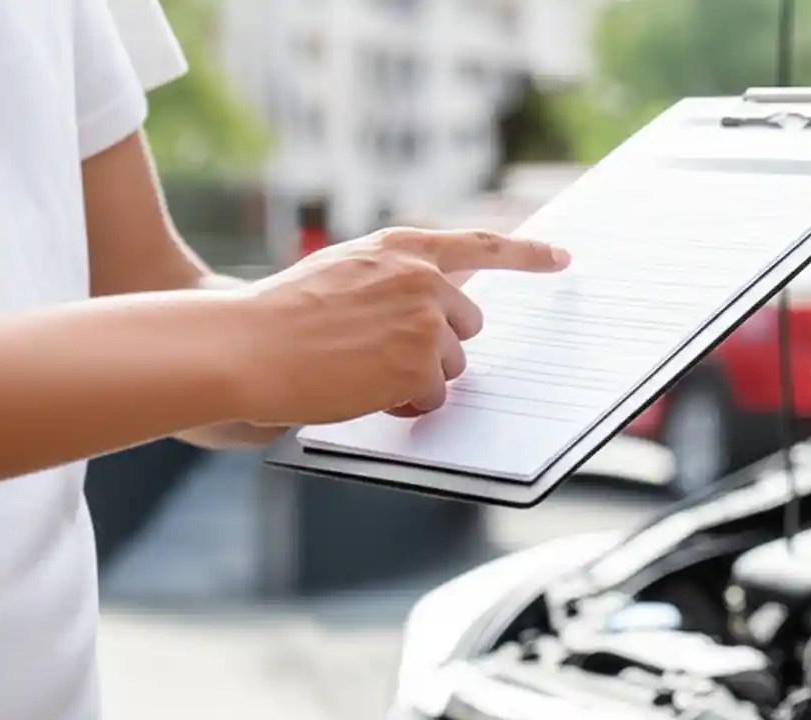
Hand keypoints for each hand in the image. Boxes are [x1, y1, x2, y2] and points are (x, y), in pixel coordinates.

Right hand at [237, 228, 568, 424]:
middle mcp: (423, 277)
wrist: (248, 345)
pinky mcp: (422, 362)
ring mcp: (426, 320)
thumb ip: (396, 276)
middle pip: (466, 324)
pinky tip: (362, 388)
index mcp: (402, 248)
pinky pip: (434, 396)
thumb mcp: (346, 271)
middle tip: (380, 352)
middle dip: (435, 345)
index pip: (481, 244)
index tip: (562, 257)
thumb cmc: (284, 316)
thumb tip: (444, 302)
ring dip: (416, 376)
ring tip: (359, 368)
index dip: (527, 253)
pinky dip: (404, 402)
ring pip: (451, 365)